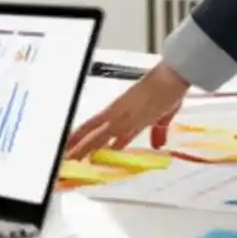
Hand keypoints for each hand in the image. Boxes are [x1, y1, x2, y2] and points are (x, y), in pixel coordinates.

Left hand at [65, 61, 188, 157]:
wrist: (169, 79)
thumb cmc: (169, 91)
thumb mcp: (165, 116)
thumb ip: (159, 132)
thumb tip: (157, 145)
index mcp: (130, 118)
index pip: (111, 136)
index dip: (100, 147)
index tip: (90, 155)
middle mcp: (121, 117)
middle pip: (98, 136)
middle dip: (85, 149)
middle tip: (71, 158)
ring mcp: (117, 116)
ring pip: (93, 135)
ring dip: (80, 147)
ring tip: (67, 157)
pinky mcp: (116, 113)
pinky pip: (95, 129)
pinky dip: (84, 138)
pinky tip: (73, 146)